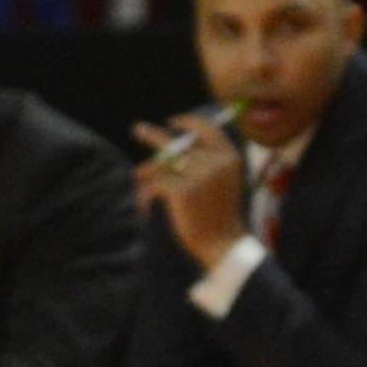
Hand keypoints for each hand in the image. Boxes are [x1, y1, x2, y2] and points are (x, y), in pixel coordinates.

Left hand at [134, 112, 247, 257]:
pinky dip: (146, 194)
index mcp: (229, 157)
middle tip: (137, 129)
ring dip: (147, 172)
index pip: (207, 129)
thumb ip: (205, 162)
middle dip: (153, 136)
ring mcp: (199, 174)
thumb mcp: (222, 183)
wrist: (223, 244)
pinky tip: (144, 205)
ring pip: (162, 165)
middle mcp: (215, 161)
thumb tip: (169, 148)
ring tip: (138, 176)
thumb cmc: (220, 217)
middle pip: (177, 144)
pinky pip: (155, 184)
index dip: (188, 122)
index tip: (172, 122)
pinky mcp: (182, 189)